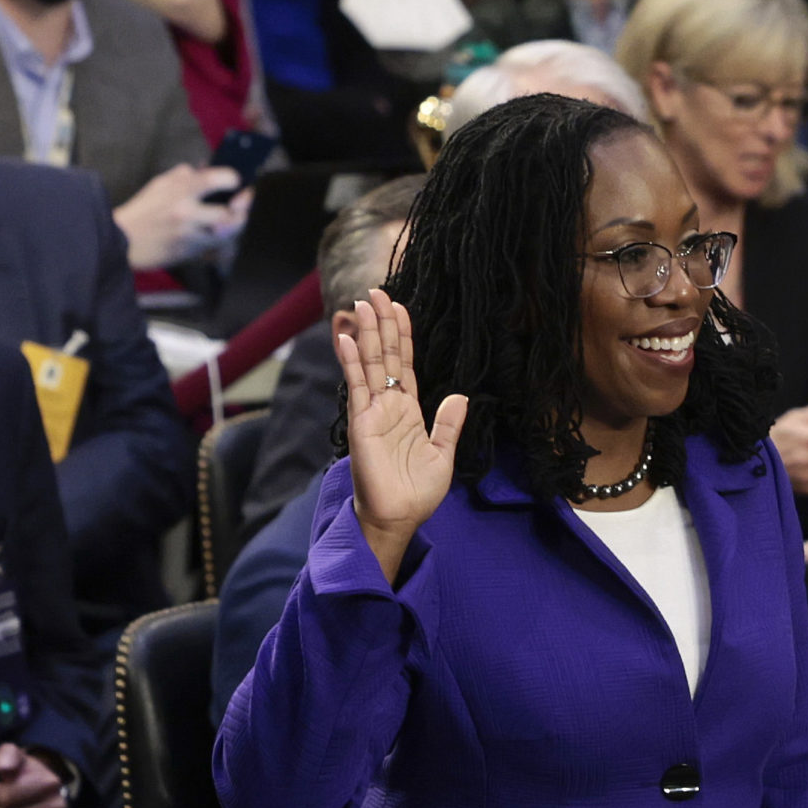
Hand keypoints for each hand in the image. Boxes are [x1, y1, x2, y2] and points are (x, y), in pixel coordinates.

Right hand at [112, 164, 249, 270]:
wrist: (122, 240)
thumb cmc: (142, 211)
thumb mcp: (160, 184)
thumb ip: (185, 175)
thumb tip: (206, 167)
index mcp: (180, 190)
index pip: (217, 179)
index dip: (233, 179)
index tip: (234, 182)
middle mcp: (186, 212)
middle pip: (231, 213)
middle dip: (241, 210)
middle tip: (241, 206)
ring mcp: (189, 234)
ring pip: (226, 233)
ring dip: (231, 227)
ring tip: (230, 220)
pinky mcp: (188, 252)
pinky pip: (213, 247)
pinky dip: (217, 240)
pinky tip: (215, 234)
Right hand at [339, 289, 467, 582]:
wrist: (399, 517)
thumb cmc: (418, 492)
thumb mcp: (442, 454)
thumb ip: (448, 424)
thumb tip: (460, 395)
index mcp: (408, 409)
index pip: (405, 363)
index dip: (403, 335)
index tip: (399, 306)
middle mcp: (388, 404)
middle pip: (385, 355)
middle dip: (382, 323)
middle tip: (377, 291)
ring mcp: (372, 411)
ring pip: (369, 363)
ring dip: (366, 333)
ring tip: (363, 303)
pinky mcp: (361, 422)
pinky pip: (356, 386)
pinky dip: (351, 361)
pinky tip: (347, 338)